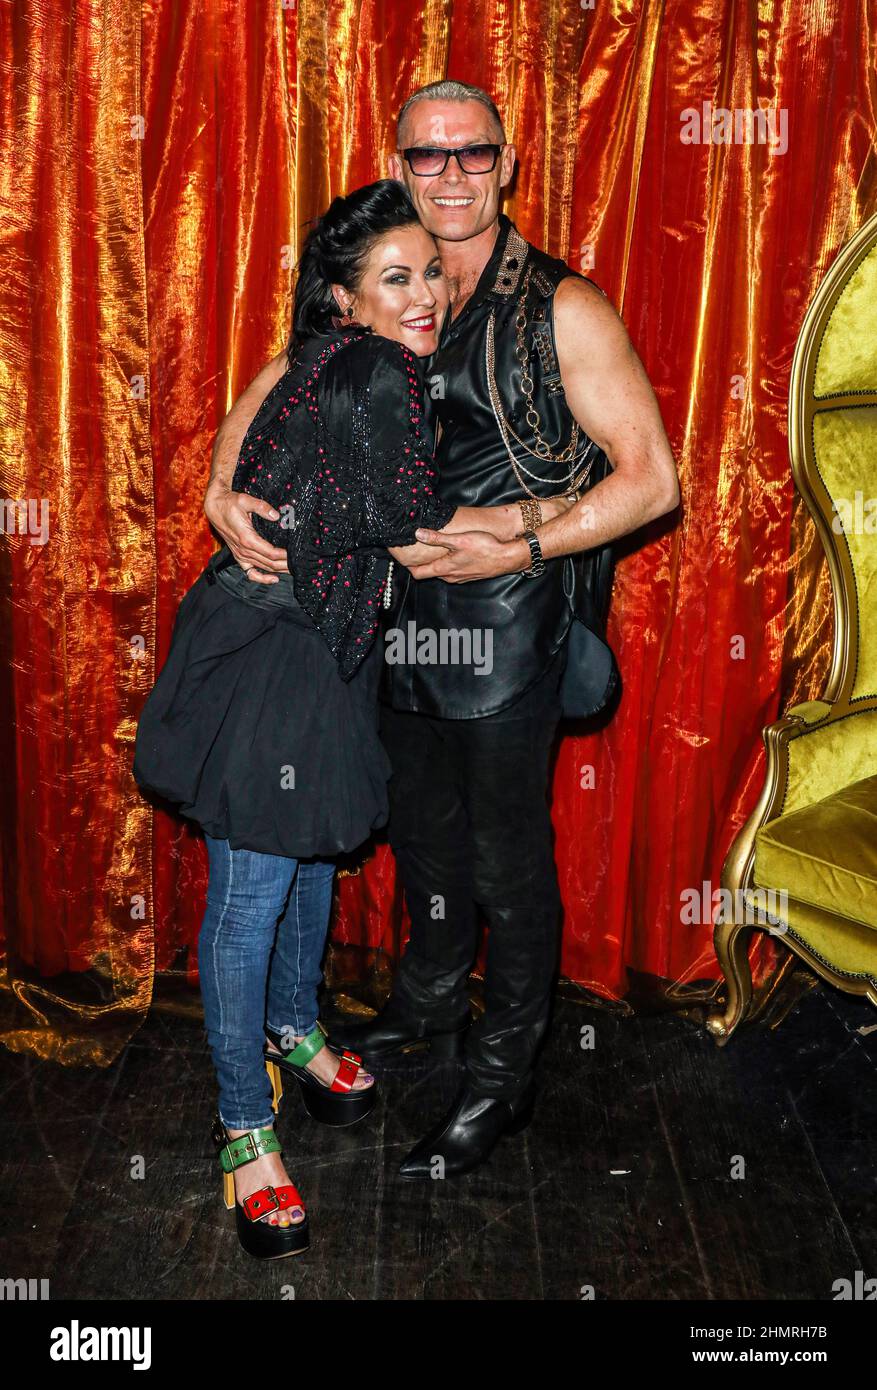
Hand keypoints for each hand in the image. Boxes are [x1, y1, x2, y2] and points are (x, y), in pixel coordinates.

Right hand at [204, 482, 288, 583]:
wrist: (215, 508)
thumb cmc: (230, 504)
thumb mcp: (245, 500)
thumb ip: (261, 507)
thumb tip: (276, 515)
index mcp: (247, 539)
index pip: (271, 553)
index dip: (285, 556)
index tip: (296, 554)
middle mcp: (244, 550)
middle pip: (270, 564)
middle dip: (286, 565)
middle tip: (300, 564)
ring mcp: (241, 555)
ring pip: (263, 568)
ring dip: (279, 571)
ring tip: (293, 570)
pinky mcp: (239, 557)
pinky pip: (250, 573)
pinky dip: (262, 578)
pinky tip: (274, 579)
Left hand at [407, 529, 529, 582]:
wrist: (508, 558)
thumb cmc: (485, 548)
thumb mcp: (459, 540)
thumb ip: (437, 538)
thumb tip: (418, 534)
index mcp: (445, 568)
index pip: (419, 573)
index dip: (408, 567)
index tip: (402, 558)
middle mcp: (451, 576)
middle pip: (429, 573)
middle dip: (421, 565)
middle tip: (414, 553)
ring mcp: (461, 577)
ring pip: (442, 573)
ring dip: (436, 565)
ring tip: (431, 553)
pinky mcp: (470, 575)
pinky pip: (453, 572)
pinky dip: (448, 565)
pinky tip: (452, 556)